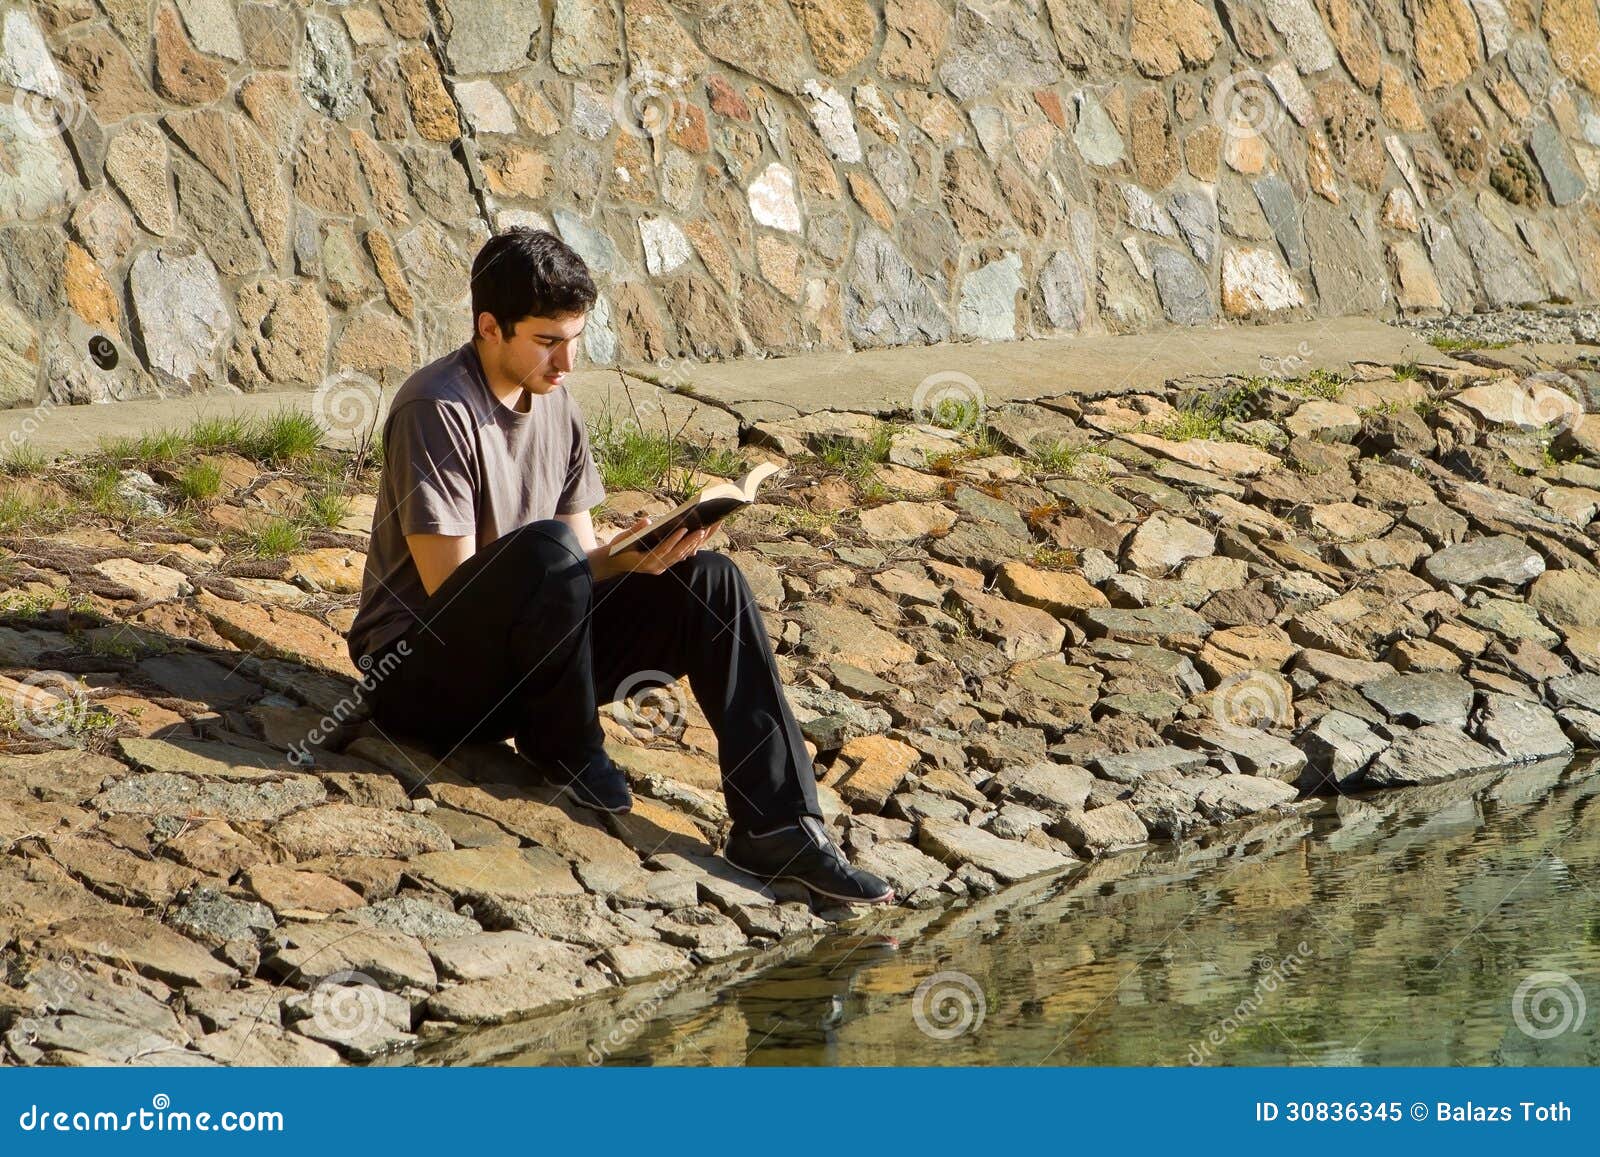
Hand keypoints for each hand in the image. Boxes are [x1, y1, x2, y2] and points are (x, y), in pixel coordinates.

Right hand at [588, 519, 711, 581]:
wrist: (612, 563)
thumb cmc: (617, 549)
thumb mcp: (623, 538)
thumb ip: (635, 530)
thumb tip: (647, 521)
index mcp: (645, 561)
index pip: (663, 549)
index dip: (674, 539)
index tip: (683, 529)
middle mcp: (654, 567)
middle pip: (675, 554)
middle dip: (688, 543)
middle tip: (699, 531)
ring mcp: (658, 568)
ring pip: (678, 558)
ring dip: (689, 546)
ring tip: (700, 534)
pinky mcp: (660, 567)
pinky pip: (675, 559)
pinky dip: (685, 550)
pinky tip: (693, 542)